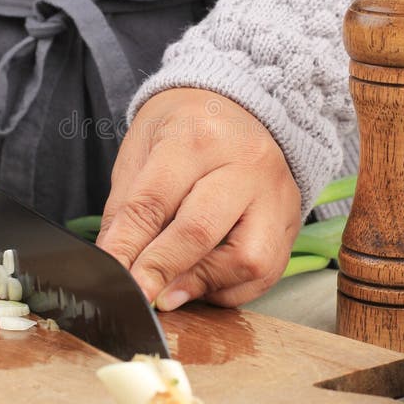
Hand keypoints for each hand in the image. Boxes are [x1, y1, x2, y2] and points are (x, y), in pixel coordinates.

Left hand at [97, 89, 300, 308]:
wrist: (235, 109)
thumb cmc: (181, 131)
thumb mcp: (141, 151)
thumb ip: (126, 209)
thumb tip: (115, 264)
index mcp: (197, 137)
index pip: (155, 201)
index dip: (128, 246)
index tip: (112, 277)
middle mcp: (246, 163)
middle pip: (201, 230)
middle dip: (162, 270)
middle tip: (137, 294)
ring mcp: (276, 194)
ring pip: (246, 260)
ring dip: (200, 284)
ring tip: (169, 290)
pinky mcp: (291, 222)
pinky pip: (265, 274)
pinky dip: (227, 289)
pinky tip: (201, 283)